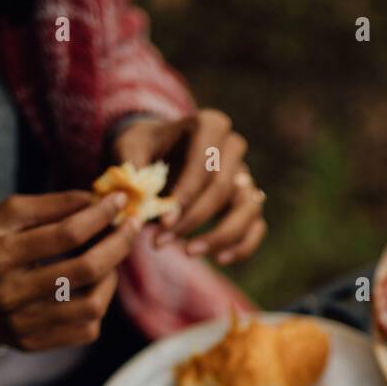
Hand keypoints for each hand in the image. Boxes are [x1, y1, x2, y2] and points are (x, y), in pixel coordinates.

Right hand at [0, 191, 138, 350]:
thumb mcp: (5, 216)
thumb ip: (51, 206)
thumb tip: (98, 200)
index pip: (65, 234)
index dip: (99, 215)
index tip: (120, 201)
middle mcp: (10, 294)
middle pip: (85, 270)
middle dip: (118, 244)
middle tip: (132, 226)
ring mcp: (23, 324)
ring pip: (92, 305)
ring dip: (112, 277)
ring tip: (111, 258)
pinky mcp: (34, 343)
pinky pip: (86, 330)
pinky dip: (99, 306)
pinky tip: (95, 287)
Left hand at [111, 111, 266, 263]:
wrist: (158, 156)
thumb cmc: (145, 149)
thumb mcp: (129, 147)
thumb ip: (131, 162)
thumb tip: (137, 188)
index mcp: (209, 126)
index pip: (205, 162)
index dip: (187, 194)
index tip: (163, 221)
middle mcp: (233, 148)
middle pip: (224, 188)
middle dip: (193, 220)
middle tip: (162, 241)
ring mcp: (245, 176)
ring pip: (247, 209)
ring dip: (219, 237)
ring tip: (188, 252)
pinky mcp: (249, 202)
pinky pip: (257, 227)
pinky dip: (242, 247)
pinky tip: (218, 259)